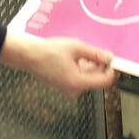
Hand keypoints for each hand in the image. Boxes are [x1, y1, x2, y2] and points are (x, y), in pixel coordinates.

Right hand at [0, 34, 115, 97]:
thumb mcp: (76, 48)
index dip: (110, 69)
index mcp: (79, 82)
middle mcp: (75, 90)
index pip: (105, 81)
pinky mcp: (63, 85)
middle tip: (96, 51)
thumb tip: (109, 57)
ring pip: (88, 78)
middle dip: (99, 65)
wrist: (28, 56)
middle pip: (96, 79)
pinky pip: (79, 78)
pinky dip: (81, 68)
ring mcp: (68, 89)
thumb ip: (95, 54)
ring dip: (90, 65)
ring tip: (82, 51)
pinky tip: (75, 56)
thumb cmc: (49, 51)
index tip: (110, 58)